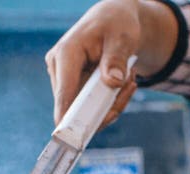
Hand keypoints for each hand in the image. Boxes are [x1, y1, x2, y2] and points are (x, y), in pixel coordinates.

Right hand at [45, 0, 177, 125]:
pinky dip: (111, 102)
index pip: (64, 92)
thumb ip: (117, 59)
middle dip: (108, 106)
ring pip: (87, 112)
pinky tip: (123, 82)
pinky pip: (92, 109)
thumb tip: (113, 83)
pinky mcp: (73, 89)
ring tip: (129, 77)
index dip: (68, 117)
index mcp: (66, 54)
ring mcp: (64, 81)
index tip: (74, 136)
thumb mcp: (122, 37)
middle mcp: (59, 69)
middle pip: (77, 108)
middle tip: (130, 85)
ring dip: (113, 103)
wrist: (114, 20)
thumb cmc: (117, 24)